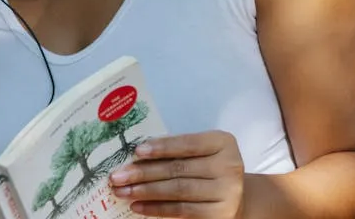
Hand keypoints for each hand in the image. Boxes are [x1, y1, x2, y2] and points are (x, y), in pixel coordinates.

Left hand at [109, 131, 245, 217]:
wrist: (236, 197)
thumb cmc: (211, 168)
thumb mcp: (203, 152)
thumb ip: (180, 151)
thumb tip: (138, 156)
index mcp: (223, 143)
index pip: (188, 144)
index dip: (162, 147)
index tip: (136, 151)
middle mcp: (229, 166)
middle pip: (179, 169)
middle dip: (144, 172)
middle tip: (118, 176)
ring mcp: (226, 192)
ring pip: (178, 191)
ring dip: (146, 191)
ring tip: (123, 191)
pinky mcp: (219, 215)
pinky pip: (181, 211)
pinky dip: (157, 209)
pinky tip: (138, 206)